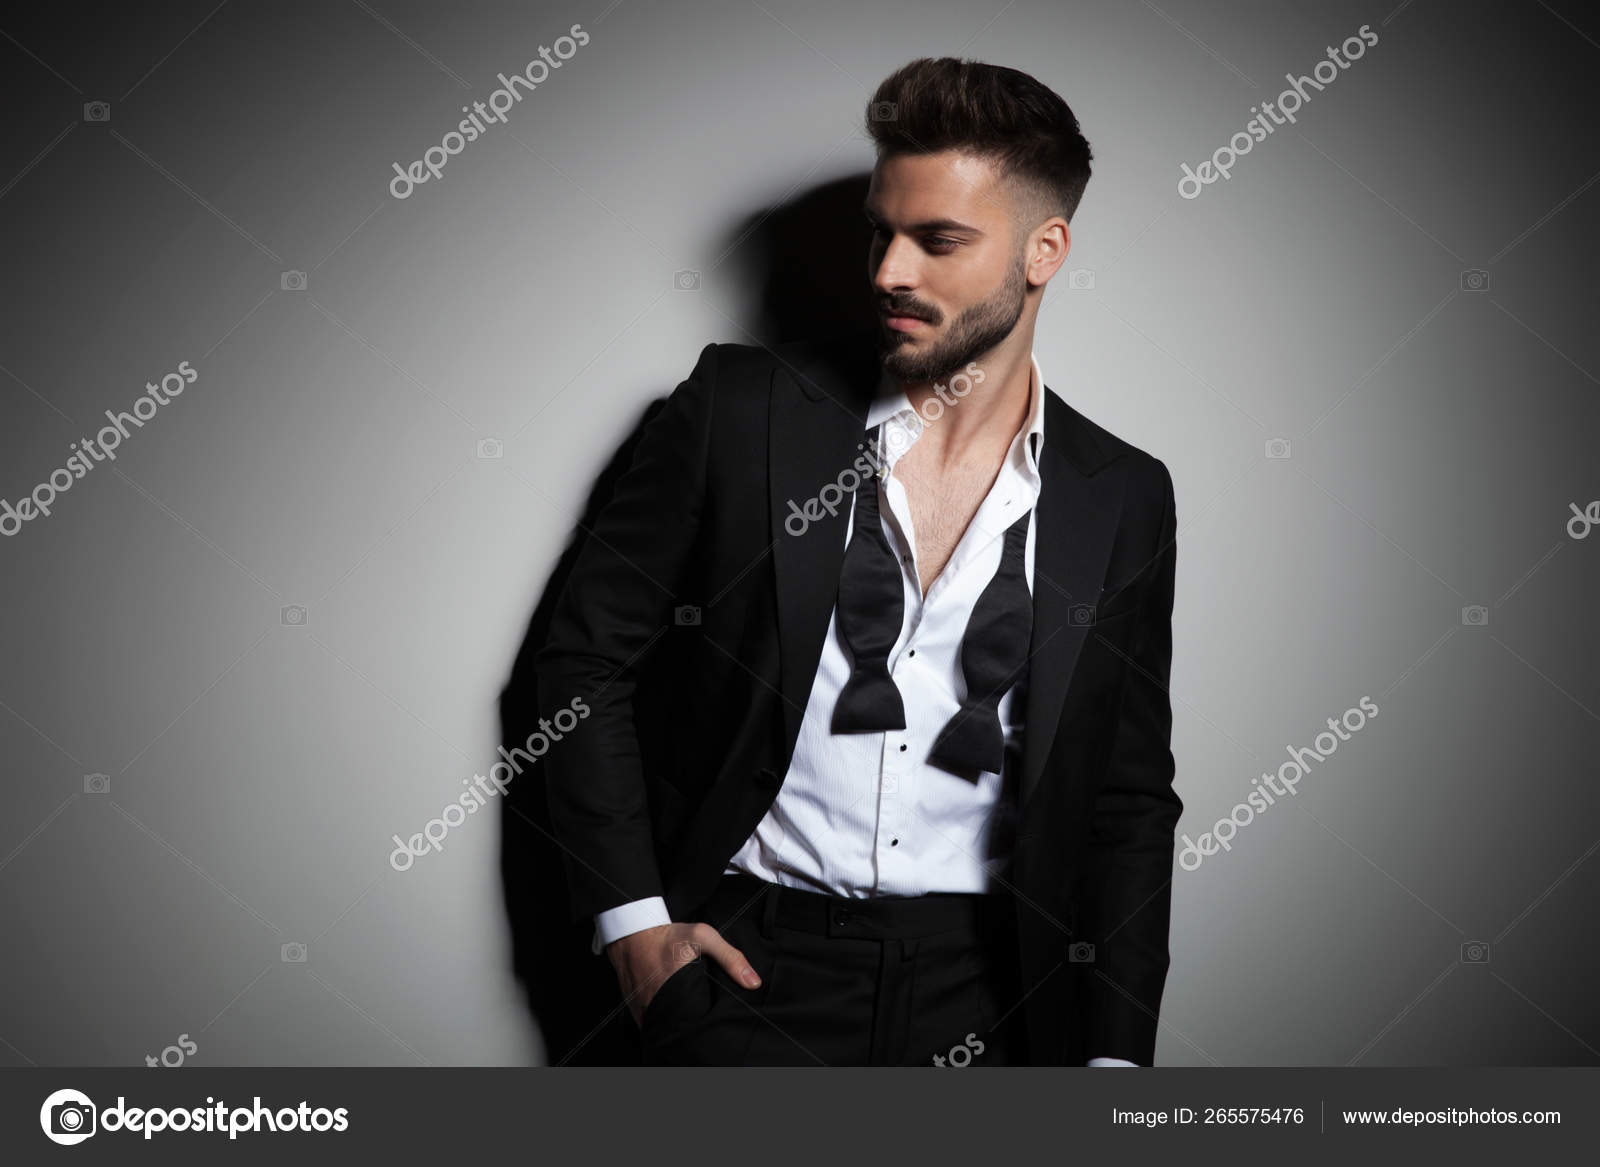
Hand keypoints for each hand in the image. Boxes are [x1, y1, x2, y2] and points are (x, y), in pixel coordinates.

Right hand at [606, 921, 760, 1025]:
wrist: (631, 933)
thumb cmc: (668, 936)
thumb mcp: (702, 936)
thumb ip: (730, 957)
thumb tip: (754, 983)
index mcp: (677, 990)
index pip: (697, 1023)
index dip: (709, 1027)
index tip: (718, 1024)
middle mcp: (658, 1005)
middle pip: (682, 1031)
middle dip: (695, 1031)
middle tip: (707, 1026)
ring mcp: (644, 1011)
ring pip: (665, 1031)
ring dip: (678, 1029)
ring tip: (692, 1026)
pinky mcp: (635, 1011)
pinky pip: (650, 1027)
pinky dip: (662, 1025)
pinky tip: (674, 1020)